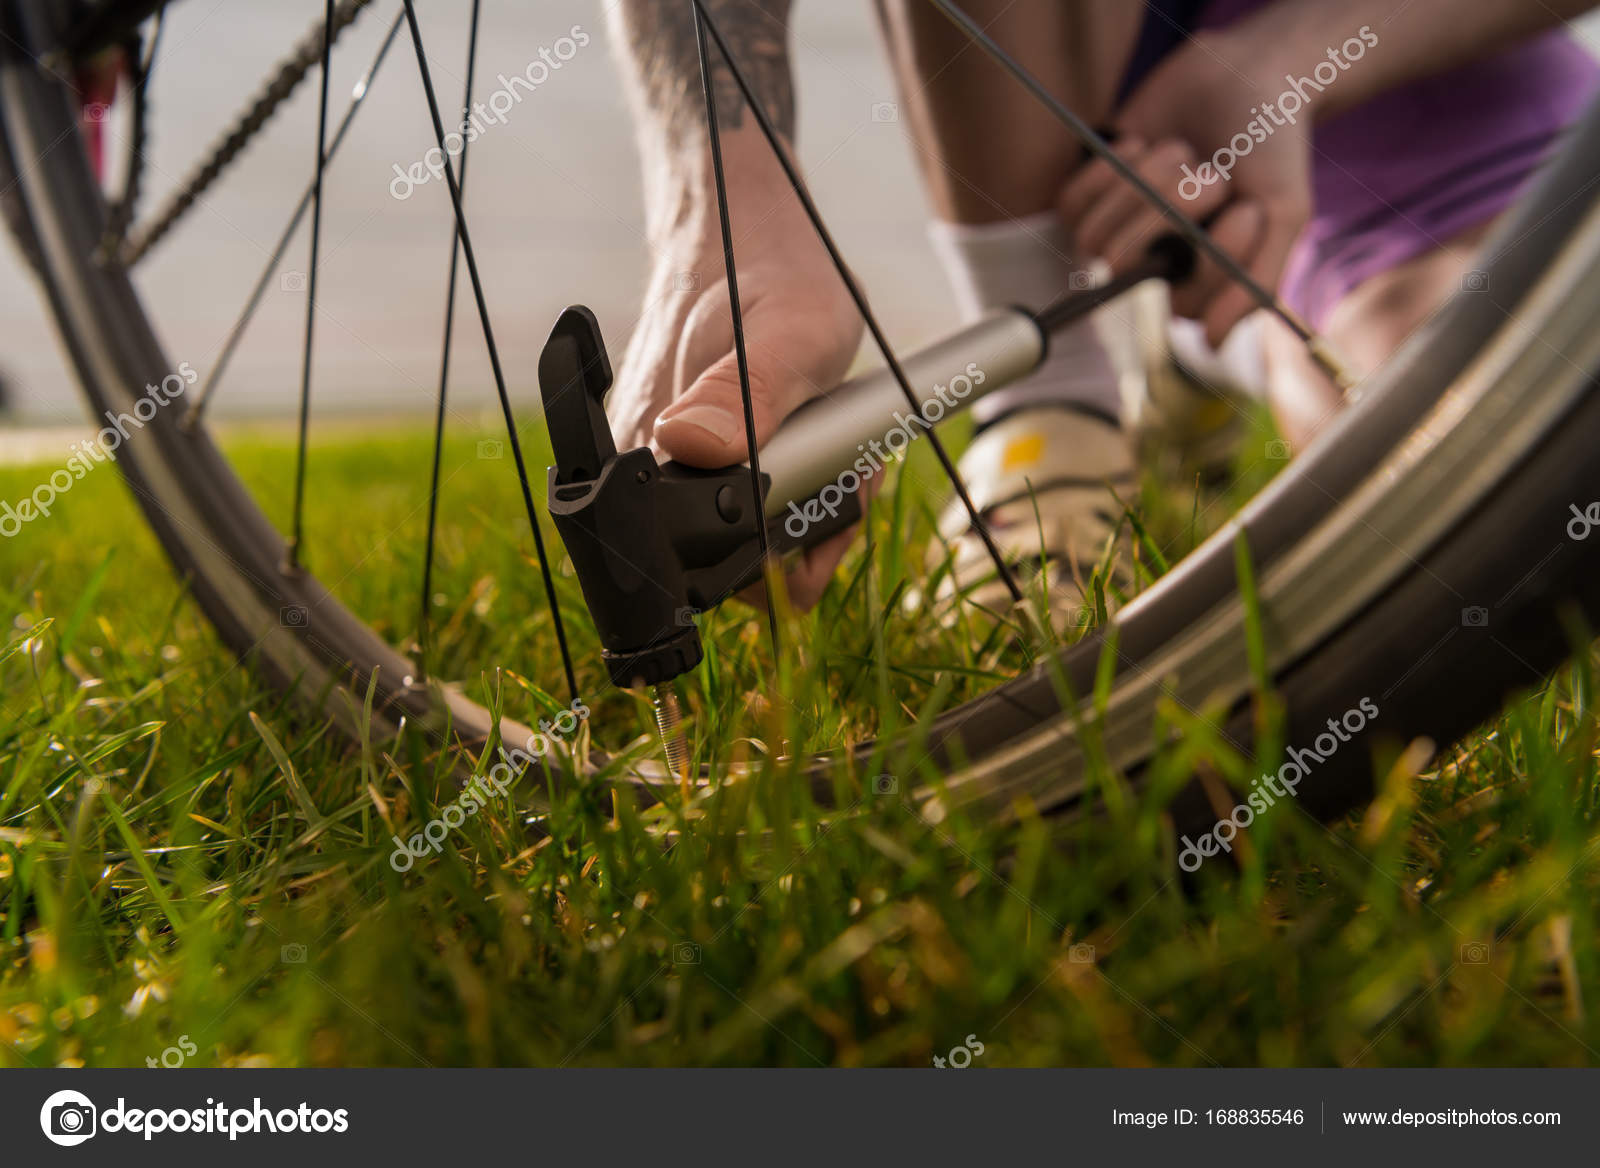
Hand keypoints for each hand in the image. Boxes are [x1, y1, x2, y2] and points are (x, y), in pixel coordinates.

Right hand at [608, 166, 863, 609]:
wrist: (746, 226)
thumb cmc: (770, 272)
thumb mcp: (784, 335)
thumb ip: (744, 398)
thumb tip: (694, 449)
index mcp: (652, 450)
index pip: (710, 564)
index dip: (784, 559)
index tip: (834, 516)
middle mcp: (649, 465)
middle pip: (737, 556)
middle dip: (809, 529)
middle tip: (853, 475)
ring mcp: (674, 459)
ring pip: (754, 526)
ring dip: (815, 500)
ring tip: (846, 448)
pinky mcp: (699, 451)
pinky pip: (757, 490)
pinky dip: (804, 475)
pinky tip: (822, 435)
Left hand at [1059, 30, 1311, 345]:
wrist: (1245, 73)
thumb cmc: (1271, 149)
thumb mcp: (1284, 213)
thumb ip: (1256, 282)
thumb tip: (1211, 345)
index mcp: (1202, 280)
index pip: (1183, 304)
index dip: (1210, 255)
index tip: (1246, 210)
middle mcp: (1157, 263)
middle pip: (1128, 264)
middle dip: (1174, 205)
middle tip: (1214, 173)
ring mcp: (1120, 229)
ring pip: (1097, 234)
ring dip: (1147, 180)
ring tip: (1183, 152)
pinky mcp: (1092, 194)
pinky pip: (1072, 203)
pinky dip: (1109, 168)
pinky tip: (1143, 144)